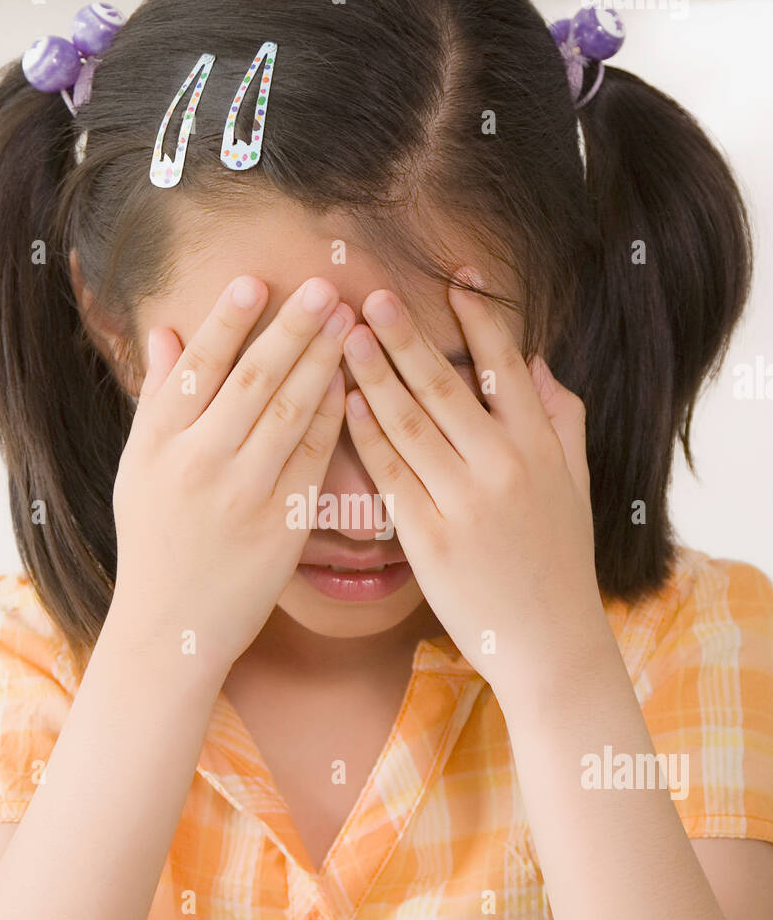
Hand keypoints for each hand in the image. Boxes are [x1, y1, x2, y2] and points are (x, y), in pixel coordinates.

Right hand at [110, 274, 352, 684]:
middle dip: (291, 329)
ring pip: (290, 412)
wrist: (173, 623)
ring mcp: (244, 494)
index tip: (256, 282)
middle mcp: (200, 464)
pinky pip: (314, 457)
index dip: (228, 322)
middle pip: (253, 381)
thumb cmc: (153, 539)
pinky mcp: (282, 523)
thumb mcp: (137, 467)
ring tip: (347, 319)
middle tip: (323, 286)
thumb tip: (168, 333)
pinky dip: (333, 416)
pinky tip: (351, 382)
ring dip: (322, 361)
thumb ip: (159, 399)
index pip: (198, 368)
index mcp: (159, 444)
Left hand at [341, 268, 610, 703]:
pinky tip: (343, 403)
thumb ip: (561, 418)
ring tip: (345, 335)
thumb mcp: (576, 482)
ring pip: (408, 422)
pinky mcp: (429, 539)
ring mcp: (464, 502)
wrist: (549, 641)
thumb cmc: (560, 559)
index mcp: (541, 446)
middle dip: (404, 334)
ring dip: (372, 374)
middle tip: (371, 294)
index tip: (455, 278)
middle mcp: (503, 466)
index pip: (505, 366)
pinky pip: (389, 474)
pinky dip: (365, 435)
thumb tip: (535, 364)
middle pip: (444, 385)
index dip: (480, 317)